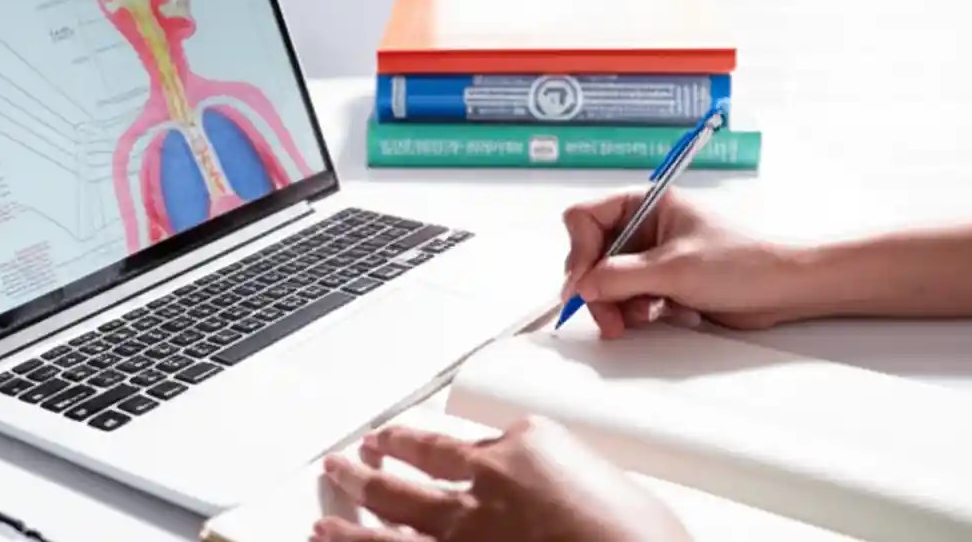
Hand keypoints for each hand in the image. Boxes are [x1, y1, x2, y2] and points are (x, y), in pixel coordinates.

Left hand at [312, 415, 690, 541]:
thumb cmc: (645, 536)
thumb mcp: (605, 482)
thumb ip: (555, 478)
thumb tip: (541, 494)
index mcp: (525, 444)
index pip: (457, 442)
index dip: (412, 441)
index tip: (395, 440)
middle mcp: (485, 483)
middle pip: (408, 469)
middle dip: (370, 465)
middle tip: (346, 460)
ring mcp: (467, 532)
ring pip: (391, 518)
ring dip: (352, 516)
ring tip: (326, 513)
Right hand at [561, 190, 804, 337]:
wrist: (784, 290)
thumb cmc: (742, 263)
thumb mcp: (674, 269)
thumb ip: (620, 277)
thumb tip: (581, 286)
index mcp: (645, 203)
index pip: (585, 219)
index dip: (579, 252)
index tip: (584, 284)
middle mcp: (644, 227)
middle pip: (592, 256)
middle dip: (598, 289)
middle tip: (608, 319)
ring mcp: (652, 257)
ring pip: (608, 283)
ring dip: (620, 305)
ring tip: (643, 318)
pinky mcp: (662, 283)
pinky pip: (629, 299)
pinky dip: (639, 313)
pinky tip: (667, 315)